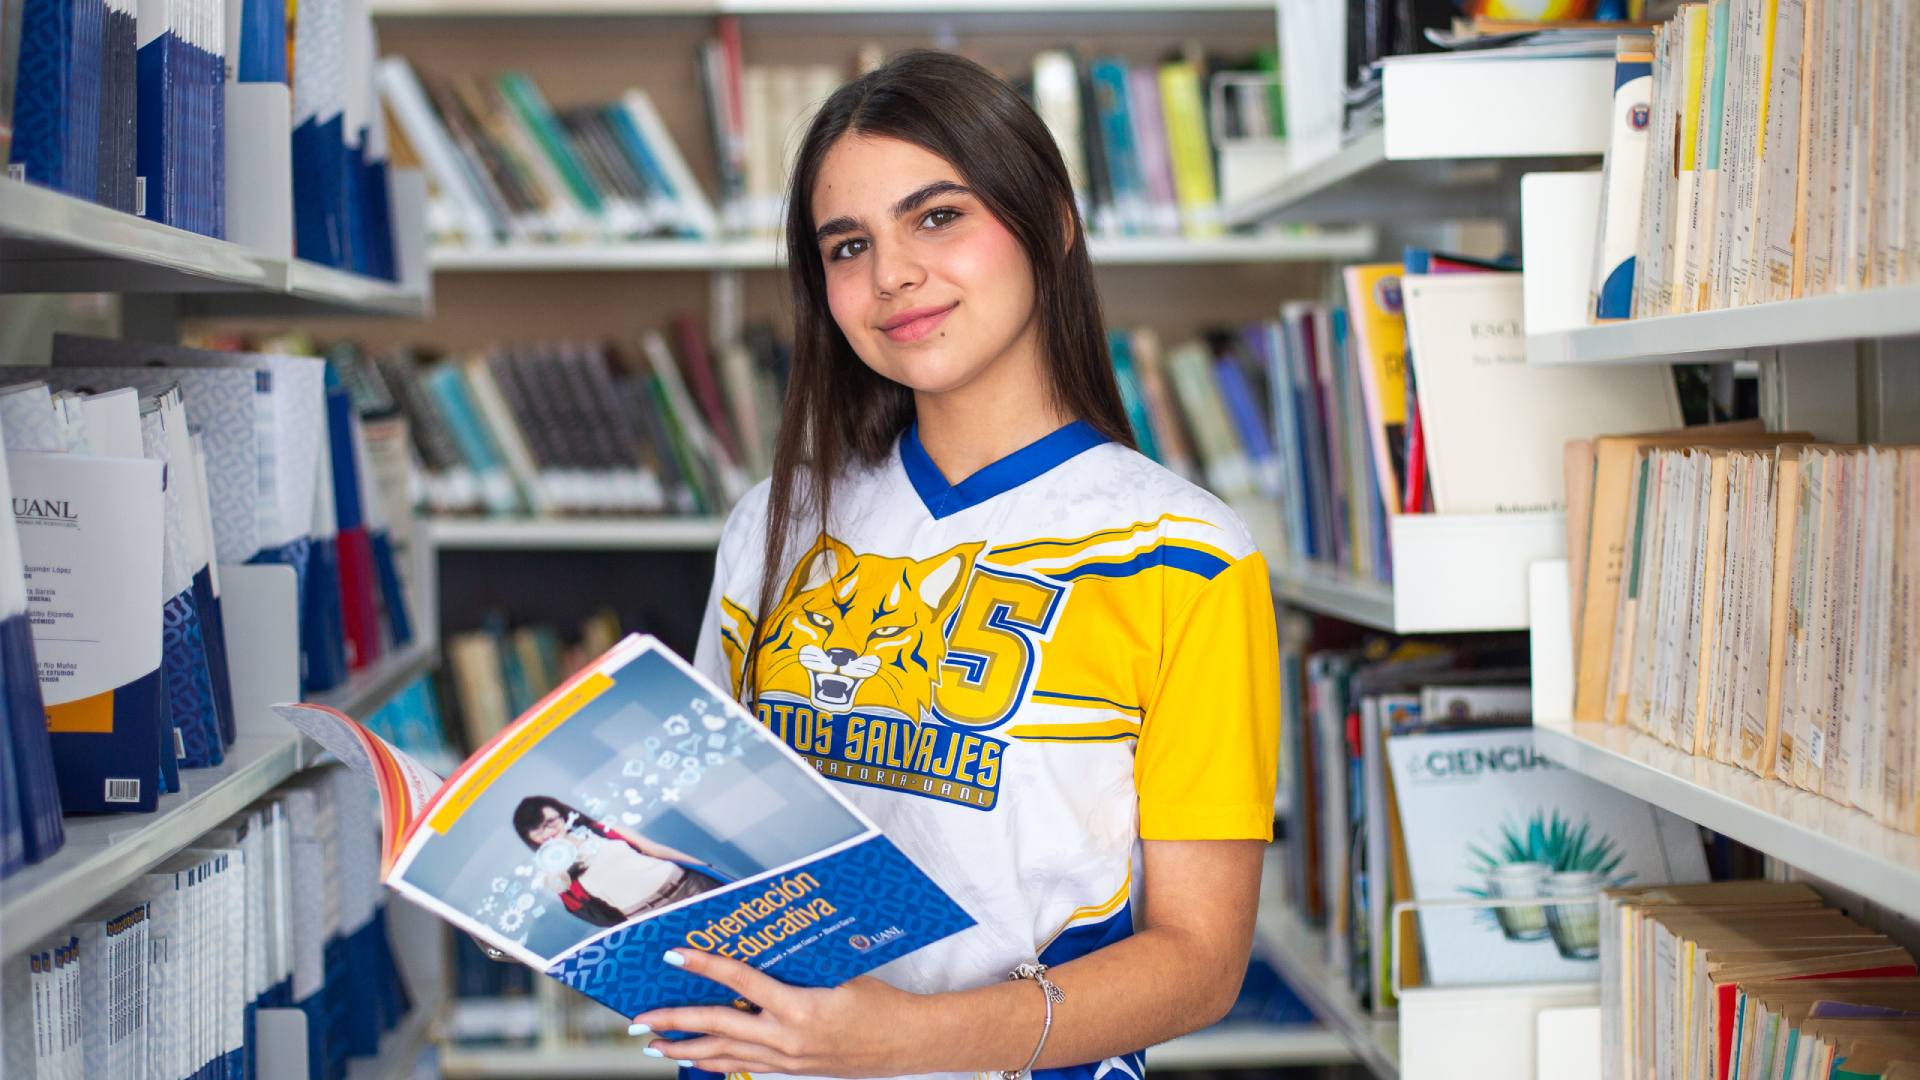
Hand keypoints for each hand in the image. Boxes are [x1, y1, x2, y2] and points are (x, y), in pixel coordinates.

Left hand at [630, 948, 931, 1076]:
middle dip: (674, 1023)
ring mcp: (788, 1061)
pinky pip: (744, 1067)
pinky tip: (699, 1059)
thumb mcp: (839, 974)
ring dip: (686, 1050)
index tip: (675, 956)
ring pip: (724, 1056)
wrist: (908, 1043)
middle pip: (718, 1029)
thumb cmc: (881, 1003)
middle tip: (640, 1019)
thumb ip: (798, 967)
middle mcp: (787, 1040)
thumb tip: (761, 948)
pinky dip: (717, 1061)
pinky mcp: (793, 1071)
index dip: (705, 967)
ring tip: (655, 1044)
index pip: (740, 983)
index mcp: (800, 1009)